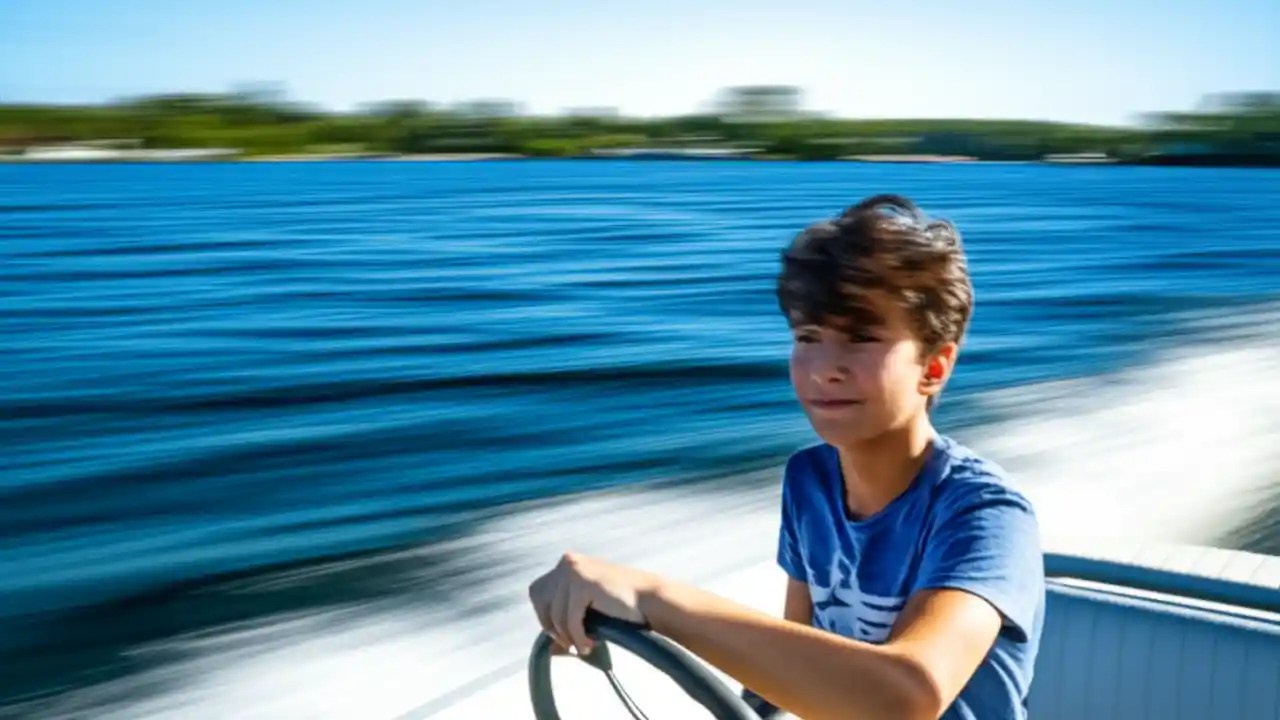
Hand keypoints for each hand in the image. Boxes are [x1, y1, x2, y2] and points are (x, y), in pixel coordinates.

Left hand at [527, 552, 658, 656]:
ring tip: (586, 647)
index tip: (563, 633)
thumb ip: (566, 627)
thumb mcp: (588, 613)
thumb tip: (549, 652)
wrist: (650, 600)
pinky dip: (578, 637)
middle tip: (572, 642)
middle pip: (540, 602)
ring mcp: (574, 570)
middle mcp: (567, 562)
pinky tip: (590, 645)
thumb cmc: (621, 608)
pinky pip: (570, 619)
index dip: (546, 616)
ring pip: (555, 614)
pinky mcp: (583, 583)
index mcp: (567, 563)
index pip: (537, 592)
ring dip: (569, 637)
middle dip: (553, 626)